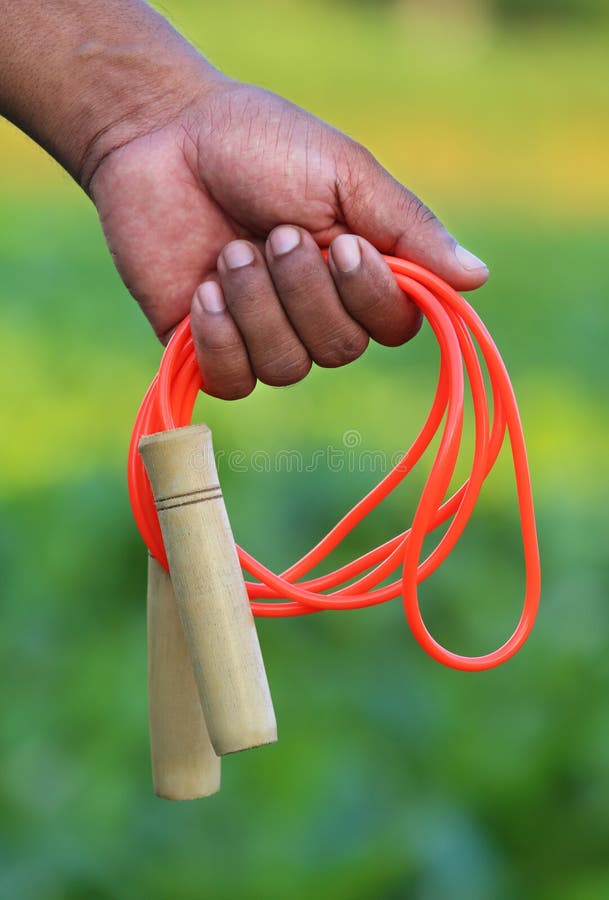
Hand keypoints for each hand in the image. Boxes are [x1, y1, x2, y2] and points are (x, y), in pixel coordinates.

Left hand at [90, 77, 488, 398]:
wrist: (160, 137)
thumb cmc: (258, 144)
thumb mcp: (344, 174)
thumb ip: (406, 228)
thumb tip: (477, 278)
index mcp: (358, 270)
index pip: (396, 324)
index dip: (371, 298)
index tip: (344, 246)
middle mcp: (316, 311)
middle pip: (341, 350)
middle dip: (304, 292)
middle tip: (274, 233)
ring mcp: (262, 333)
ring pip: (287, 368)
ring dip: (257, 305)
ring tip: (230, 249)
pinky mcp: (210, 349)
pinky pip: (234, 381)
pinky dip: (220, 338)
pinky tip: (203, 291)